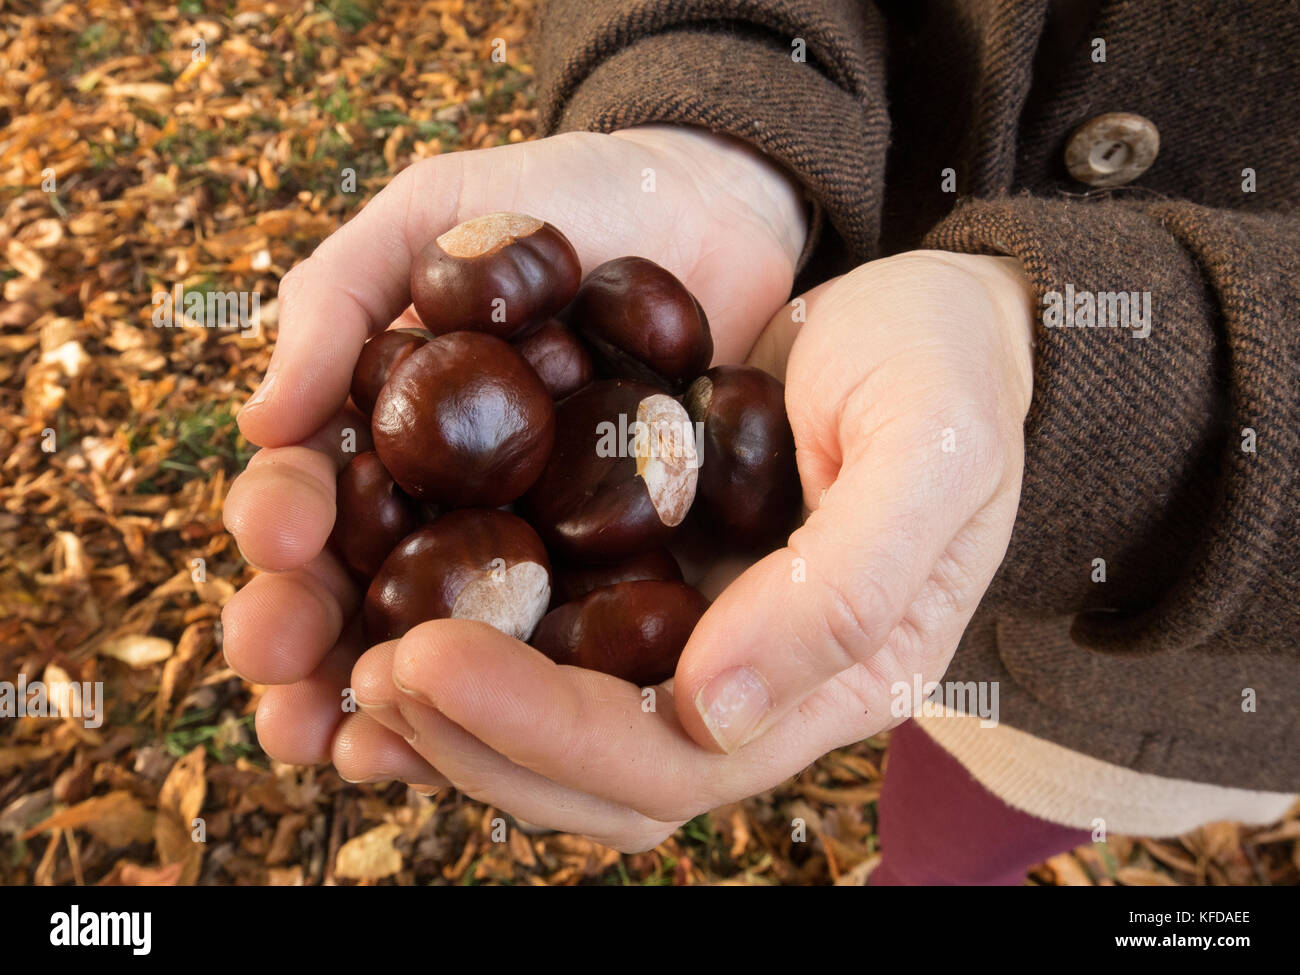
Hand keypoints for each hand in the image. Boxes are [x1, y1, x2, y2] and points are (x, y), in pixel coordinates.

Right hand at [221, 126, 806, 780]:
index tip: (278, 544)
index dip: (279, 527)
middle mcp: (448, 502)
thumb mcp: (431, 215)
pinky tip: (495, 737)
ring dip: (393, 703)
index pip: (310, 494)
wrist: (706, 202)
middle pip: (361, 592)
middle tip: (283, 690)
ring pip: (452, 641)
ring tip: (349, 749)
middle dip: (312, 645)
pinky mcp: (626, 564)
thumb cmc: (558, 197)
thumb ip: (339, 300)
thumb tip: (256, 423)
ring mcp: (536, 542)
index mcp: (385, 429)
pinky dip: (528, 692)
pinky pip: (570, 639)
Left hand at [354, 250, 1036, 849]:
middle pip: (603, 775)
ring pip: (568, 739)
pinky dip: (478, 655)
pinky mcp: (661, 589)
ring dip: (460, 720)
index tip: (431, 656)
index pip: (676, 758)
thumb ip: (847, 586)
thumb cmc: (950, 371)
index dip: (549, 728)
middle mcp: (760, 687)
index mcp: (834, 679)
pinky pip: (560, 654)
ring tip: (358, 660)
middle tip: (368, 670)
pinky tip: (397, 613)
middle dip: (479, 740)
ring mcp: (706, 645)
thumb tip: (713, 710)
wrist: (937, 320)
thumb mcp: (928, 451)